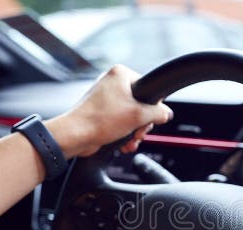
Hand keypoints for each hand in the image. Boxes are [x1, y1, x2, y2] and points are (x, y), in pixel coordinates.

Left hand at [44, 64, 173, 157]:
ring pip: (132, 116)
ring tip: (130, 140)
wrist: (76, 135)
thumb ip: (159, 113)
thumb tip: (165, 114)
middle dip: (142, 124)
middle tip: (138, 132)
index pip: (150, 88)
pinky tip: (123, 143)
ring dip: (134, 132)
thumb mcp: (139, 116)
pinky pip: (121, 122)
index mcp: (121, 74)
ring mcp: (106, 97)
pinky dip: (124, 134)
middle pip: (142, 104)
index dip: (152, 107)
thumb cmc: (100, 120)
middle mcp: (112, 82)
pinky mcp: (101, 112)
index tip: (148, 119)